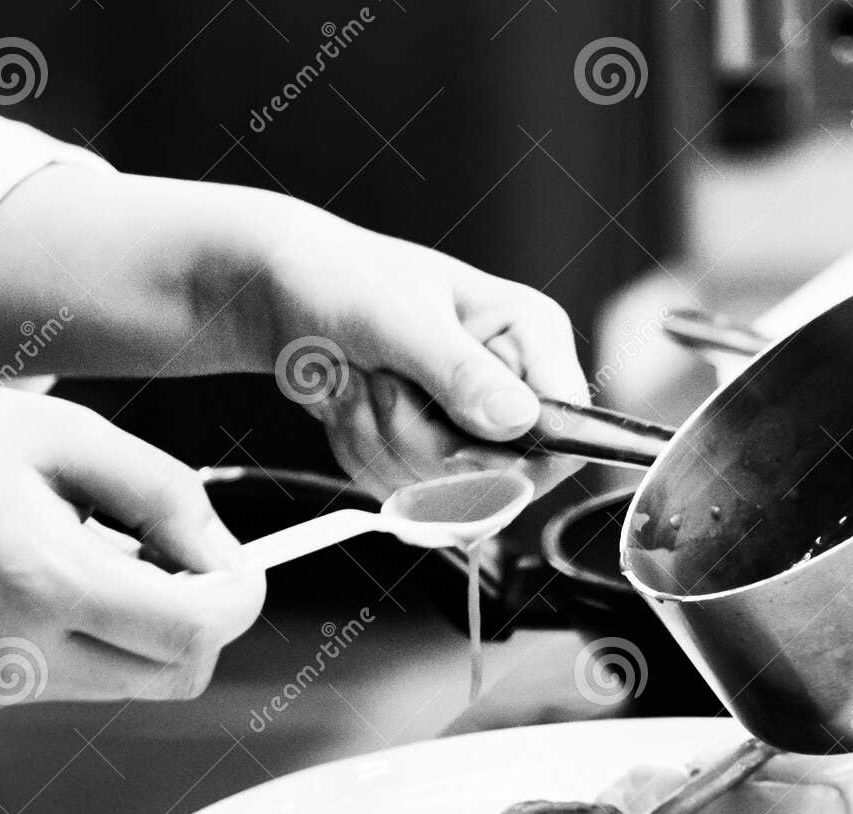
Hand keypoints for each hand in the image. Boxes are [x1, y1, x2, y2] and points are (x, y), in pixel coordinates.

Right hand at [0, 364, 262, 703]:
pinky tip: (58, 571)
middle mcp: (18, 654)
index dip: (241, 596)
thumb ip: (166, 494)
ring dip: (152, 625)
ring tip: (101, 545)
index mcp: (39, 582)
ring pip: (137, 681)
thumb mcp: (66, 433)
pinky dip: (103, 633)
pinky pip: (87, 677)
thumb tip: (229, 558)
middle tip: (180, 548)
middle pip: (179, 674)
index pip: (194, 631)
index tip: (245, 561)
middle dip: (204, 618)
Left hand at [262, 212, 589, 499]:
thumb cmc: (343, 278)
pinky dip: (366, 456)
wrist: (285, 294)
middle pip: (499, 475)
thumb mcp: (400, 318)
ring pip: (445, 490)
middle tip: (381, 382)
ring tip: (360, 384)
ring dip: (383, 444)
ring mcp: (470, 424)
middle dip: (422, 443)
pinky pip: (409, 495)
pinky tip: (352, 407)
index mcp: (529, 336)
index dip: (517, 458)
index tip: (457, 447)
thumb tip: (518, 419)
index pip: (567, 428)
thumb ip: (460, 370)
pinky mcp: (431, 454)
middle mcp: (510, 385)